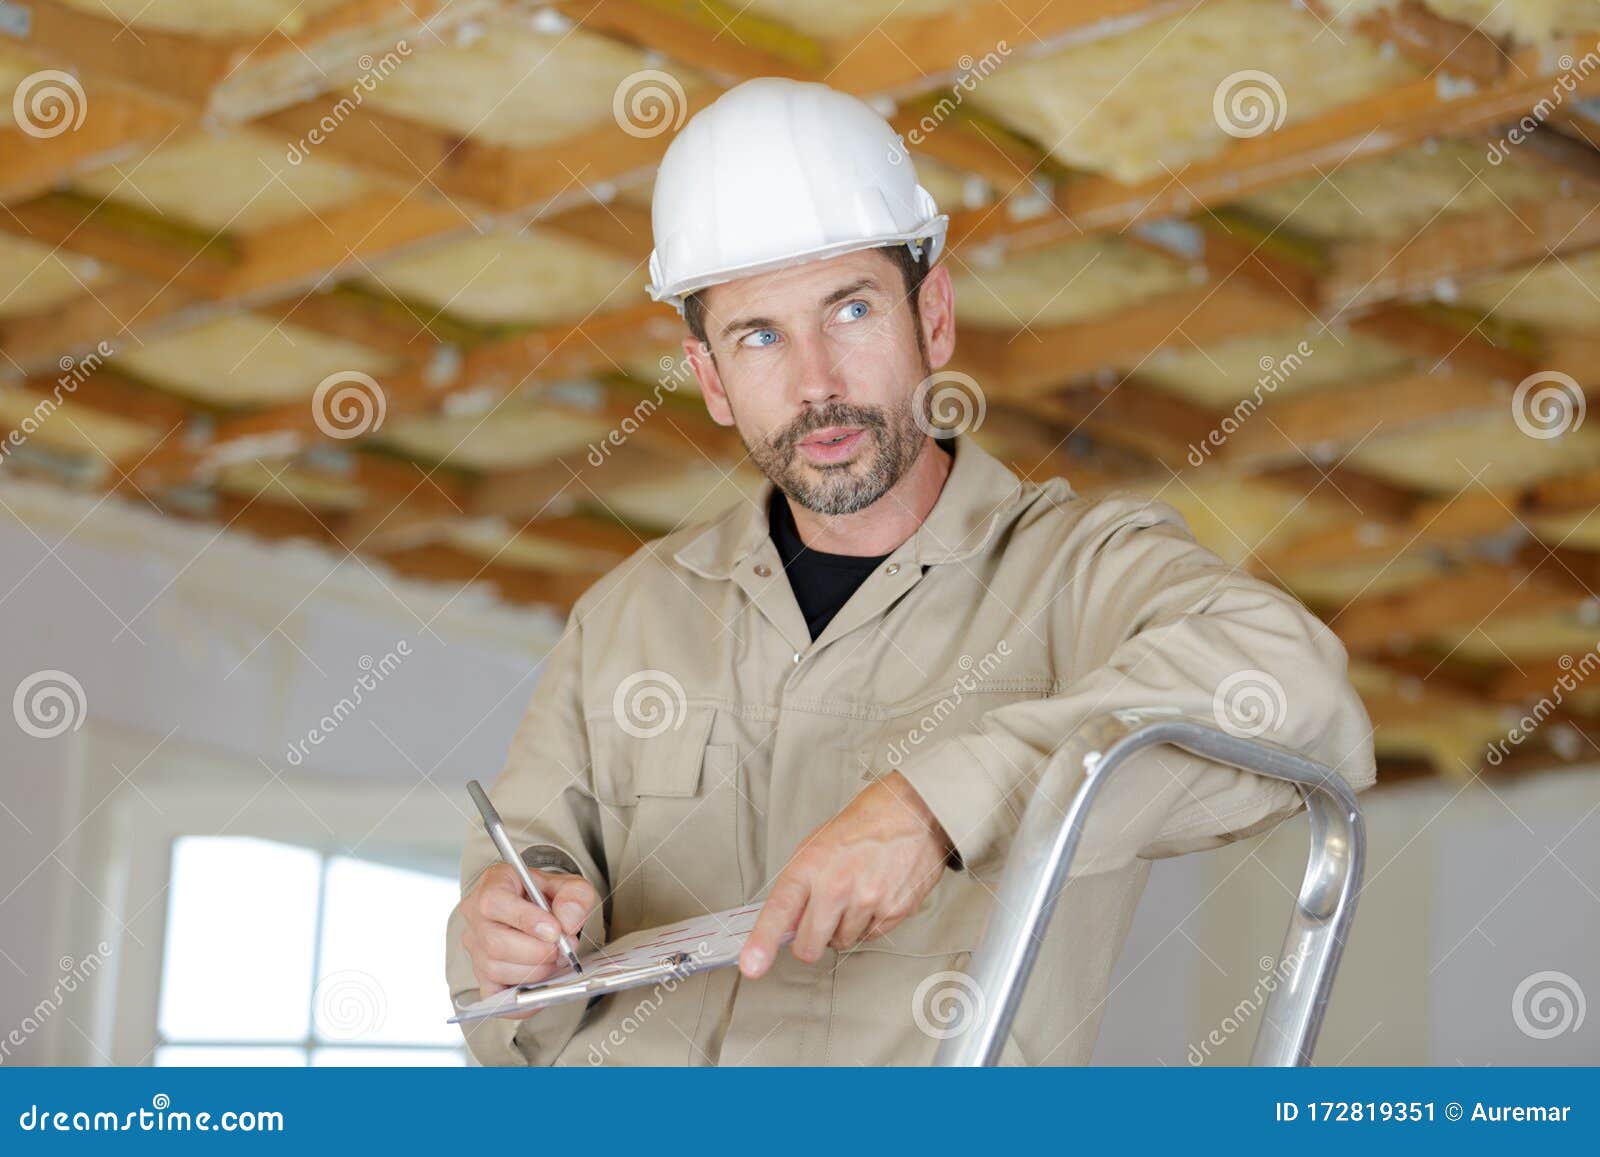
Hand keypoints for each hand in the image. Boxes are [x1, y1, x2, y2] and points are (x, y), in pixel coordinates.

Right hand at [460, 864, 598, 1017]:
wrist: (541, 910)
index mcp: (493, 882)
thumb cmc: (549, 896)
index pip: (495, 902)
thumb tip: (567, 921)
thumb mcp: (570, 885)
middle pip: (495, 942)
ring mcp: (474, 946)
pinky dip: (520, 997)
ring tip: (556, 960)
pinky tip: (542, 986)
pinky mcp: (480, 973)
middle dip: (537, 952)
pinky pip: (492, 995)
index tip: (554, 931)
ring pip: (495, 969)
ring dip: (534, 971)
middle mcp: (475, 914)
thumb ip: (575, 896)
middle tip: (564, 950)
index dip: (525, 919)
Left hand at [740, 771, 951, 977]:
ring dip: (843, 928)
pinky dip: (869, 924)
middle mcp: (837, 886)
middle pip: (809, 945)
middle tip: (818, 922)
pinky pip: (870, 938)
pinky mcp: (895, 911)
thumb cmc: (863, 826)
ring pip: (842, 943)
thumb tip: (786, 924)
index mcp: (810, 866)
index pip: (779, 911)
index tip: (751, 966)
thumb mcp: (817, 845)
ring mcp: (867, 901)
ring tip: (855, 894)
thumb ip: (800, 885)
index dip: (762, 942)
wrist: (911, 812)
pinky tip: (874, 897)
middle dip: (810, 940)